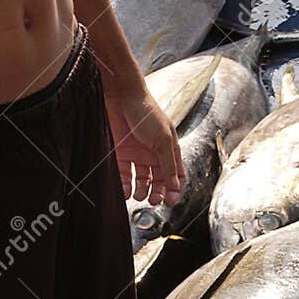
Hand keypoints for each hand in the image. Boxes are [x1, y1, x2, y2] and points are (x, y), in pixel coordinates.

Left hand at [103, 84, 185, 205]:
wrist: (121, 97)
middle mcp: (154, 155)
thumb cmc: (147, 112)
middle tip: (154, 201)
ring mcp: (137, 156)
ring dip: (142, 192)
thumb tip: (175, 186)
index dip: (175, 189)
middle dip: (158, 194)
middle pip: (159, 182)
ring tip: (140, 196)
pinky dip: (125, 186)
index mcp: (169, 150)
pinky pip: (125, 176)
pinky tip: (126, 191)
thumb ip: (169, 165)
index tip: (171, 201)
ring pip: (142, 182)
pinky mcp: (121, 156)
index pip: (177, 175)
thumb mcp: (164, 140)